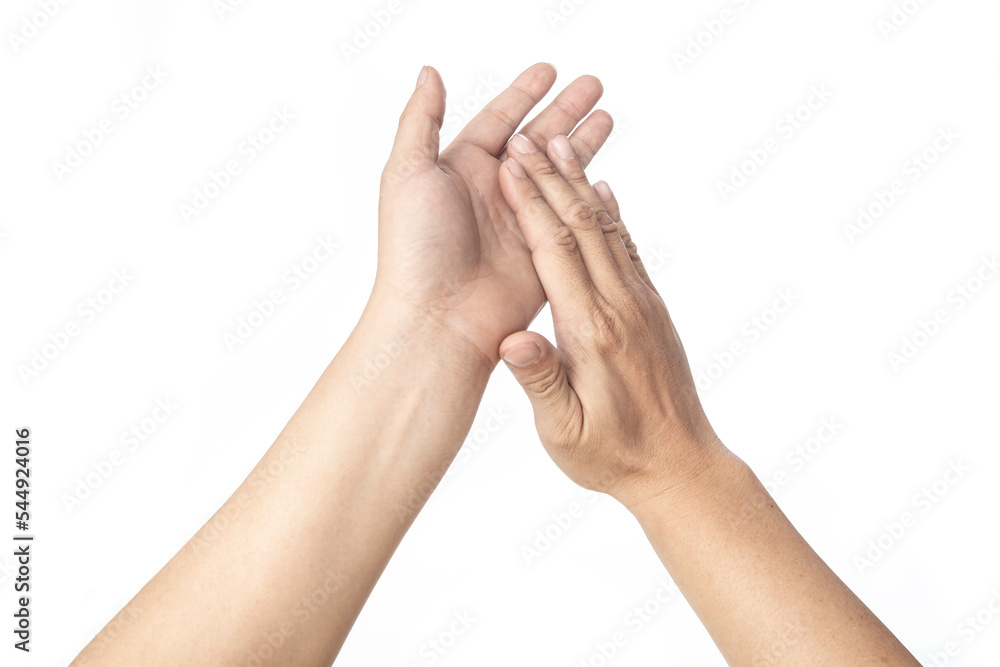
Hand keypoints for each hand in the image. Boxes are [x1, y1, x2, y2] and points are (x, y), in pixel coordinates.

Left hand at [370, 64, 613, 367]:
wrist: (439, 318)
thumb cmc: (414, 248)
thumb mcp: (407, 172)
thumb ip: (421, 120)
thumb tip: (430, 72)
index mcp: (460, 169)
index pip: (499, 121)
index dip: (524, 94)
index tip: (550, 70)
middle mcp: (493, 192)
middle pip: (536, 141)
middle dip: (566, 111)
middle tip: (595, 85)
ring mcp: (520, 222)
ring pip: (558, 172)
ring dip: (582, 144)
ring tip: (608, 115)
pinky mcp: (543, 251)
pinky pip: (570, 214)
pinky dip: (586, 191)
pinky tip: (603, 169)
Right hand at [496, 134, 732, 510]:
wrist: (681, 467)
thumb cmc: (614, 456)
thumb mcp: (565, 432)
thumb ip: (539, 381)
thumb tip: (511, 339)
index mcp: (592, 332)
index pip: (556, 253)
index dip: (532, 203)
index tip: (511, 164)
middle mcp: (621, 307)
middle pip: (583, 226)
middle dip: (552, 176)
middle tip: (528, 135)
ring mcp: (642, 305)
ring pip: (608, 229)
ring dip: (582, 183)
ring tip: (561, 143)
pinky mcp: (652, 311)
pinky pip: (630, 249)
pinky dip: (613, 213)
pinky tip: (603, 190)